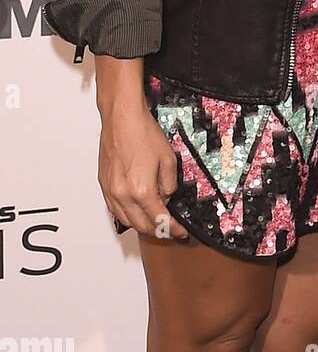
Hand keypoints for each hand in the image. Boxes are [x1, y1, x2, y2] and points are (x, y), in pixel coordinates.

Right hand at [99, 106, 189, 239]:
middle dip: (158, 230)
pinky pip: (115, 210)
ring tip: (155, 220)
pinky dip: (127, 215)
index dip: (173, 229)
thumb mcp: (168, 159)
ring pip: (126, 221)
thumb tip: (166, 197)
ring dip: (142, 225)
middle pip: (142, 226)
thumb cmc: (144, 133)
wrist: (122, 118)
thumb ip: (169, 184)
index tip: (180, 232)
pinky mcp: (103, 185)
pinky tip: (136, 210)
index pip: (160, 220)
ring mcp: (110, 192)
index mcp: (142, 191)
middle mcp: (123, 196)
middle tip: (170, 228)